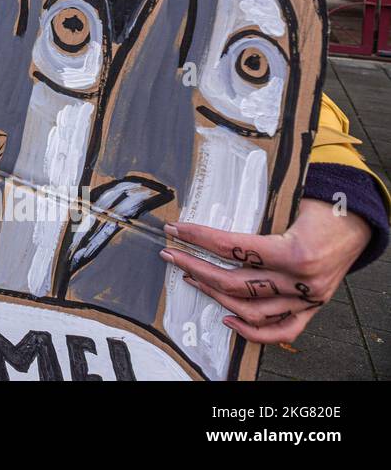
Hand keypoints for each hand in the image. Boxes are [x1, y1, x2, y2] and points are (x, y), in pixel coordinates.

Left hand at [160, 198, 371, 344]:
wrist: (359, 222)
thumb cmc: (323, 206)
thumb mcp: (292, 201)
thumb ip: (256, 210)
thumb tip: (209, 204)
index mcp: (294, 252)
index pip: (233, 248)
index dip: (199, 238)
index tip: (176, 230)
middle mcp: (300, 281)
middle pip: (235, 283)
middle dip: (195, 266)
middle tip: (172, 254)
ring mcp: (307, 299)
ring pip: (251, 310)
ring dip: (215, 294)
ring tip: (191, 277)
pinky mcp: (312, 308)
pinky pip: (281, 331)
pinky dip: (252, 331)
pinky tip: (226, 317)